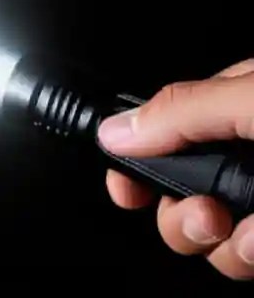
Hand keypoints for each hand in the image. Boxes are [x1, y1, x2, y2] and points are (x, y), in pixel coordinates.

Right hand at [99, 58, 253, 279]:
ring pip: (210, 235)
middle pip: (176, 192)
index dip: (134, 164)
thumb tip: (114, 130)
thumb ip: (183, 111)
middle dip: (180, 216)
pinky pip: (245, 256)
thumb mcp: (253, 99)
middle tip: (208, 214)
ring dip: (222, 245)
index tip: (128, 191)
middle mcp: (247, 149)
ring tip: (251, 235)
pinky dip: (250, 255)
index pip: (160, 132)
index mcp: (235, 104)